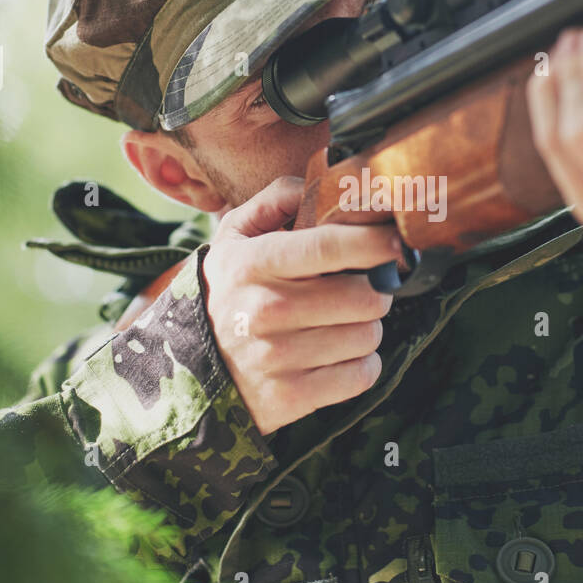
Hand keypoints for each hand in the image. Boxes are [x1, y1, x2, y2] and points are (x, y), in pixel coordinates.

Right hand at [201, 176, 398, 434]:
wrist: (183, 367)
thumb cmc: (227, 291)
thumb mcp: (235, 236)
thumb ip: (278, 199)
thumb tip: (324, 184)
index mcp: (253, 264)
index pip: (330, 246)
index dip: (376, 242)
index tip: (398, 241)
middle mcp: (265, 310)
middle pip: (365, 296)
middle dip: (376, 289)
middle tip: (361, 288)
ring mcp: (278, 358)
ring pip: (368, 336)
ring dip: (366, 327)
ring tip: (341, 322)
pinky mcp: (291, 398)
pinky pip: (361, 375)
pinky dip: (360, 365)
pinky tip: (337, 354)